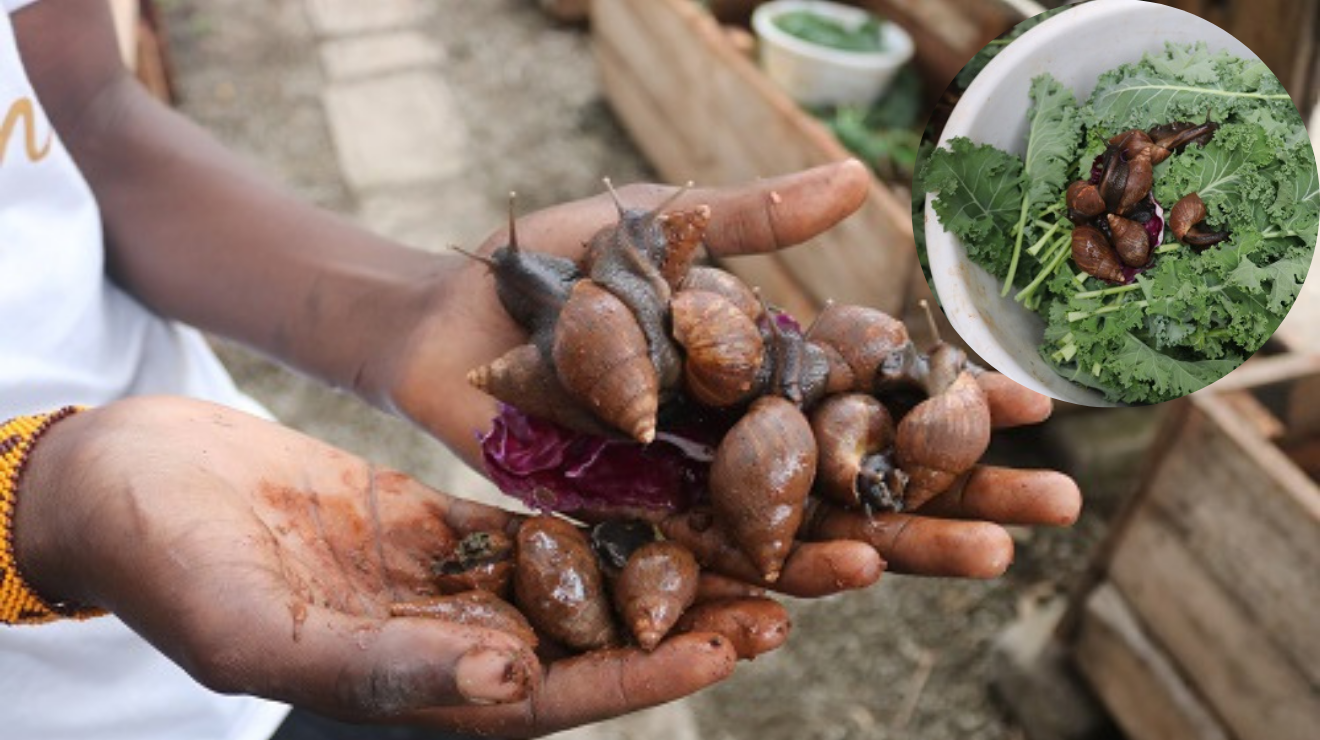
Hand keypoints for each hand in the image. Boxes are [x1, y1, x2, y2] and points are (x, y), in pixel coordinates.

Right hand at [14, 398, 775, 736]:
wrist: (128, 488)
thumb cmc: (170, 565)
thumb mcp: (267, 626)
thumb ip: (387, 665)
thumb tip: (509, 683)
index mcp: (426, 686)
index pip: (570, 690)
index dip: (661, 665)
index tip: (752, 632)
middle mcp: (460, 641)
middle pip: (609, 632)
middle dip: (710, 605)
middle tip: (814, 571)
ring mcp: (457, 582)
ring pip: (594, 571)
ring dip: (682, 547)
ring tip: (772, 514)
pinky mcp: (446, 524)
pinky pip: (549, 514)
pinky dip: (613, 496)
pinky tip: (676, 468)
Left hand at [389, 160, 1077, 592]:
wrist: (448, 321)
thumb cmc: (554, 271)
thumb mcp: (662, 228)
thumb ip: (756, 218)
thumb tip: (864, 183)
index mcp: (762, 367)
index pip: (878, 392)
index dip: (951, 402)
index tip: (1036, 407)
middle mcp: (745, 436)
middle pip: (867, 471)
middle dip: (961, 490)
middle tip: (1060, 512)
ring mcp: (700, 485)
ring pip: (816, 525)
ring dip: (905, 542)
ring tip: (996, 561)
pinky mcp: (644, 524)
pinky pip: (727, 552)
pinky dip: (794, 563)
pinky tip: (863, 573)